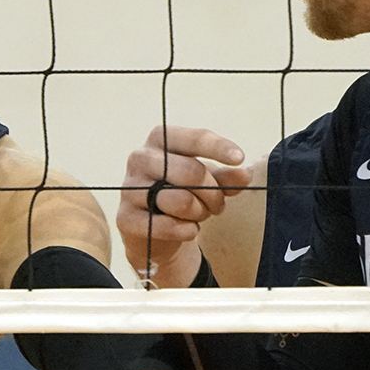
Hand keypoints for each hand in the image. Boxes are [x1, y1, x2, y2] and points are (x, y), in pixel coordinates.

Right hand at [117, 125, 248, 288]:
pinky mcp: (125, 216)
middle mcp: (140, 158)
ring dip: (200, 213)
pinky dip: (186, 231)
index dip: (218, 147)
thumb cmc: (180, 193)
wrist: (154, 230)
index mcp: (160, 139)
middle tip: (218, 205)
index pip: (193, 138)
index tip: (239, 158)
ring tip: (200, 215)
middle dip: (213, 194)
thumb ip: (225, 177)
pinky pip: (165, 225)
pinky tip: (189, 229)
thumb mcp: (207, 181)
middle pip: (190, 172)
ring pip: (180, 201)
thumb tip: (244, 175)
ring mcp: (130, 187)